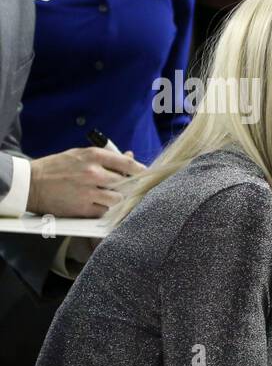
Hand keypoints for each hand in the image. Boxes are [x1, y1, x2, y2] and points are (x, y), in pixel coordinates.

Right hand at [27, 147, 145, 217]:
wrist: (32, 184)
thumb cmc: (57, 167)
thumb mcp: (80, 155)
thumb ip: (106, 157)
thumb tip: (131, 156)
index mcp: (93, 156)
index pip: (128, 164)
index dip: (140, 170)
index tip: (145, 174)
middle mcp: (93, 173)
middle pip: (126, 183)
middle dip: (128, 186)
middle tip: (125, 187)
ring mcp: (89, 192)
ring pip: (118, 199)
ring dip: (115, 198)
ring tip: (105, 195)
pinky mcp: (83, 208)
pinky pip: (104, 210)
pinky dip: (102, 208)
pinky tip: (94, 202)